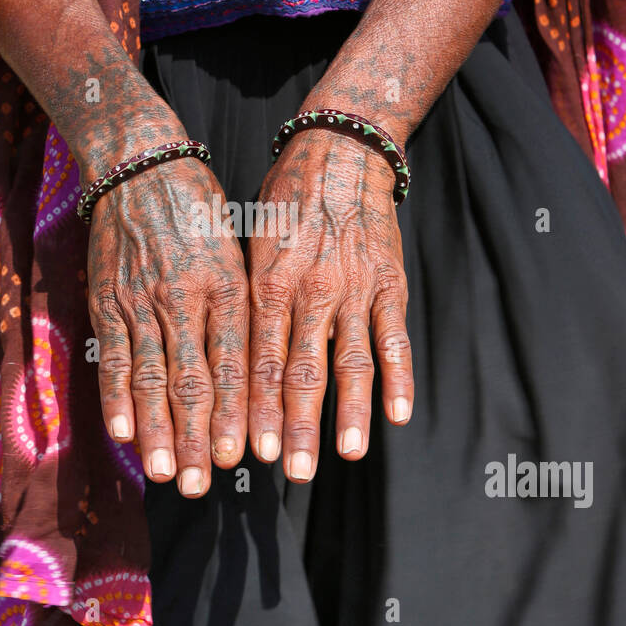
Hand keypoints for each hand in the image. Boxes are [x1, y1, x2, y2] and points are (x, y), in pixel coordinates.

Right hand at [88, 156, 248, 495]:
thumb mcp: (238, 252)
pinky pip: (112, 356)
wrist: (141, 165)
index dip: (241, 413)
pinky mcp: (108, 299)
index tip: (248, 457)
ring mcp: (142, 300)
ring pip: (152, 377)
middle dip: (200, 438)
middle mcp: (186, 296)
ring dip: (159, 431)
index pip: (237, 362)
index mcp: (229, 285)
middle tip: (205, 484)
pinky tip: (123, 433)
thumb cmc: (201, 212)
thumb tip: (263, 369)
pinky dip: (116, 397)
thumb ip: (246, 309)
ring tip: (167, 473)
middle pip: (195, 381)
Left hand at [247, 129, 412, 481]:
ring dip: (350, 413)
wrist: (339, 153)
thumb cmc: (284, 202)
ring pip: (351, 363)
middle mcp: (311, 292)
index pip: (258, 362)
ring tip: (348, 455)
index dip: (254, 410)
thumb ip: (245, 303)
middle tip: (292, 472)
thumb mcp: (249, 246)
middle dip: (296, 427)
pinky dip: (399, 378)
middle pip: (301, 372)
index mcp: (268, 285)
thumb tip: (225, 362)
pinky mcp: (390, 285)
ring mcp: (355, 290)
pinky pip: (395, 339)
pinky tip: (398, 415)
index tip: (248, 452)